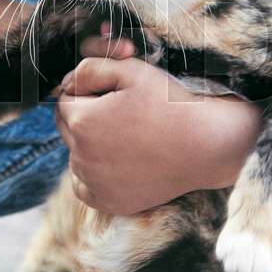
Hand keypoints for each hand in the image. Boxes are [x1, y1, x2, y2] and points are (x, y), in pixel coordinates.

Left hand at [54, 25, 262, 215]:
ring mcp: (95, 182)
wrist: (206, 143)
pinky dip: (92, 175)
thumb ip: (90, 69)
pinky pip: (83, 186)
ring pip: (75, 155)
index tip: (115, 94)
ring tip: (126, 136)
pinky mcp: (109, 202)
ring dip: (88, 144)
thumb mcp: (131, 70)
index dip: (89, 91)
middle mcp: (82, 156)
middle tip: (122, 113)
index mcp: (82, 121)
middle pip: (65, 128)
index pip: (65, 99)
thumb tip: (66, 82)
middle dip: (84, 116)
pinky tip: (115, 162)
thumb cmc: (170, 103)